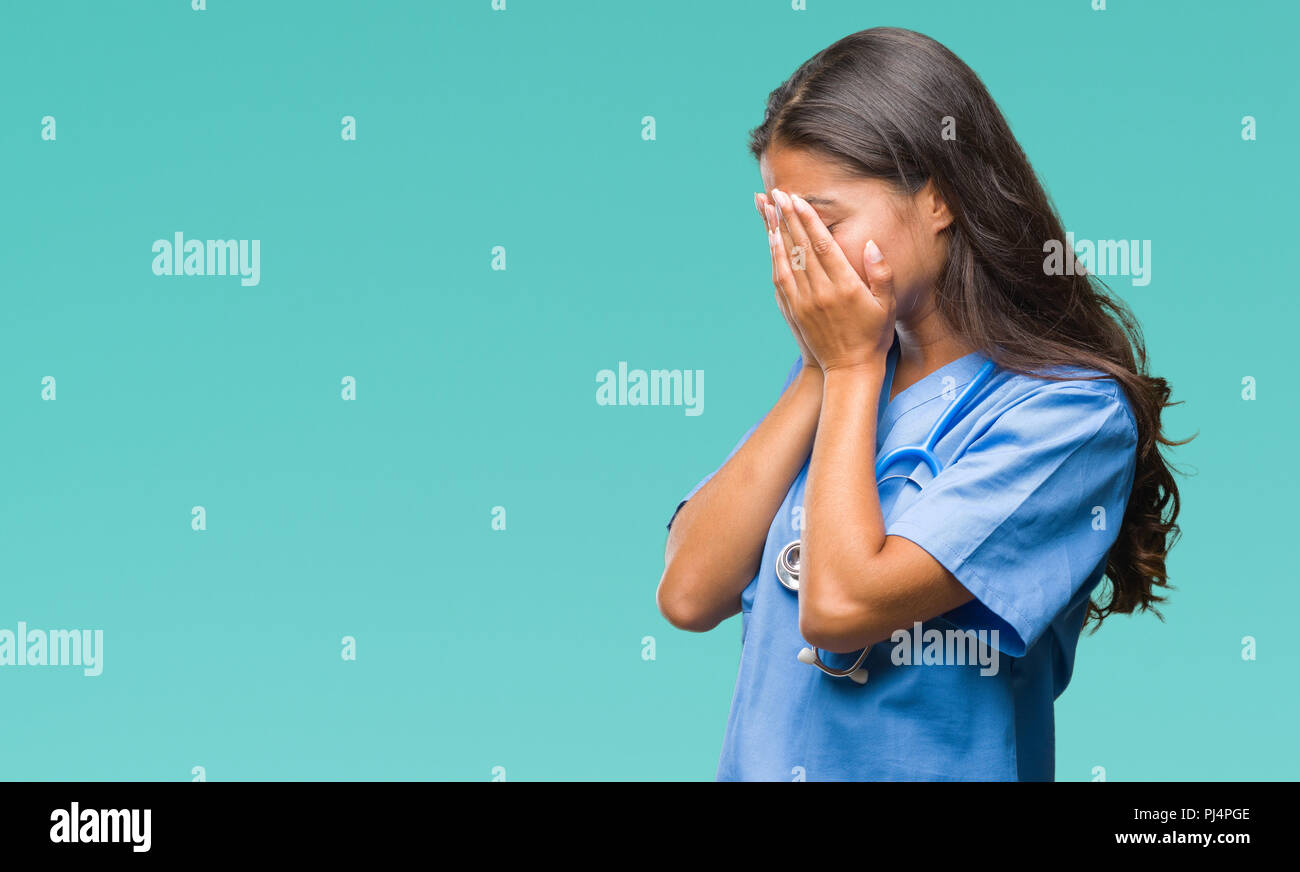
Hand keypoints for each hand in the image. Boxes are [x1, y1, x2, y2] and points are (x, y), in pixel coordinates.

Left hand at [767, 188, 895, 371]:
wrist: (848, 371)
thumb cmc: (873, 336)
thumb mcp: (887, 305)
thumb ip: (881, 273)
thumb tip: (871, 244)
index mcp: (844, 287)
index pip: (821, 245)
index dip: (808, 219)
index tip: (797, 199)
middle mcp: (819, 292)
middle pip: (800, 247)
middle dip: (788, 218)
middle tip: (777, 193)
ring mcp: (803, 302)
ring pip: (785, 260)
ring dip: (776, 232)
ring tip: (767, 209)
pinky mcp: (793, 310)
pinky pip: (780, 278)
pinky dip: (774, 256)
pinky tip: (771, 239)